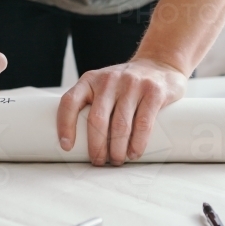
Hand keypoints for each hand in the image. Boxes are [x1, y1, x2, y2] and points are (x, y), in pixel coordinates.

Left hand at [57, 58, 187, 165]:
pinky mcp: (153, 92)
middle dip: (96, 147)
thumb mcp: (103, 84)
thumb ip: (91, 103)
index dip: (65, 125)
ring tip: (116, 161)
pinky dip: (137, 143)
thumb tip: (77, 142)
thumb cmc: (125, 83)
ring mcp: (132, 84)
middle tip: (98, 162)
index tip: (66, 147)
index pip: (70, 101)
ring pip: (120, 125)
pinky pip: (143, 123)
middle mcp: (109, 80)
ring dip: (117, 150)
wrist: (159, 63)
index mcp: (90, 79)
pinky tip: (134, 153)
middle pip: (97, 119)